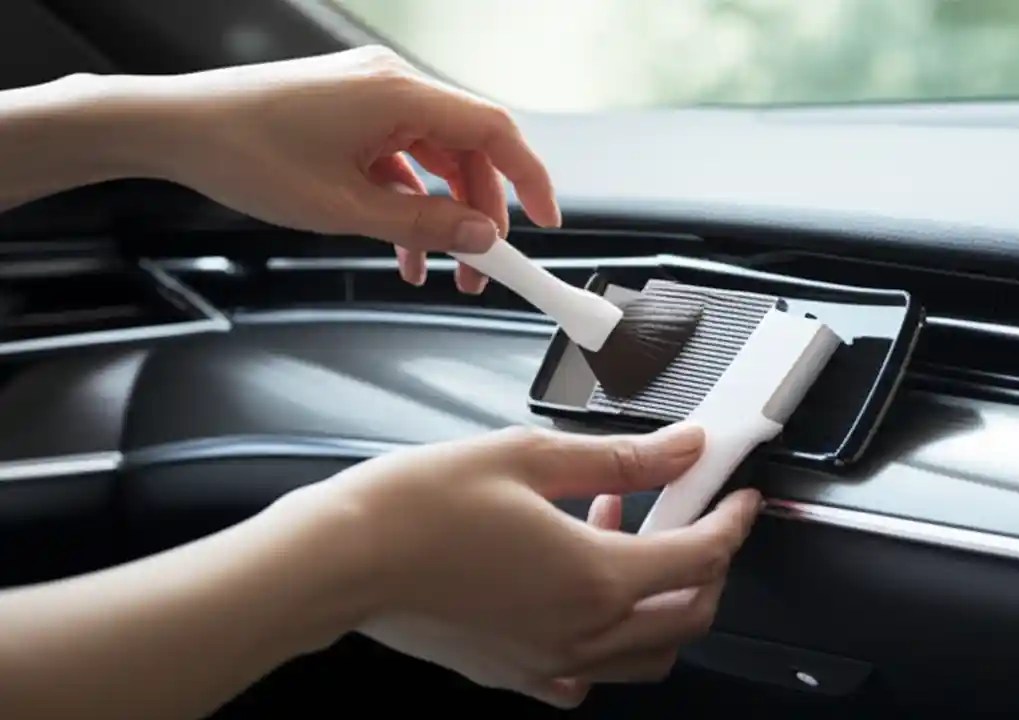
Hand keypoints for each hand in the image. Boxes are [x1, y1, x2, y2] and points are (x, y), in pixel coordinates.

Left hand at [137, 45, 558, 291]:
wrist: (174, 128)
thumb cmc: (244, 153)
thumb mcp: (344, 208)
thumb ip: (424, 226)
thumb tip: (481, 237)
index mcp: (398, 94)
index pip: (494, 131)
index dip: (530, 178)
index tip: (547, 222)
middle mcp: (391, 85)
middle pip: (468, 151)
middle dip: (481, 214)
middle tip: (481, 270)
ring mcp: (369, 96)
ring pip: (435, 159)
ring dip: (443, 215)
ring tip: (440, 270)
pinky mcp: (349, 111)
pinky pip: (400, 159)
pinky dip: (408, 202)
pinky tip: (400, 246)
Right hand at [295, 422, 761, 708]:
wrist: (341, 559)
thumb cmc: (420, 505)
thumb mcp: (530, 457)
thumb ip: (621, 459)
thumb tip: (684, 449)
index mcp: (595, 577)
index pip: (700, 556)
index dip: (731, 522)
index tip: (739, 499)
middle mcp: (581, 633)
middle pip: (688, 616)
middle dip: (710, 569)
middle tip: (695, 520)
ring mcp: (547, 663)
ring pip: (646, 656)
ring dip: (662, 604)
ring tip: (625, 541)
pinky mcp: (513, 676)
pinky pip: (588, 677)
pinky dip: (610, 644)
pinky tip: (584, 597)